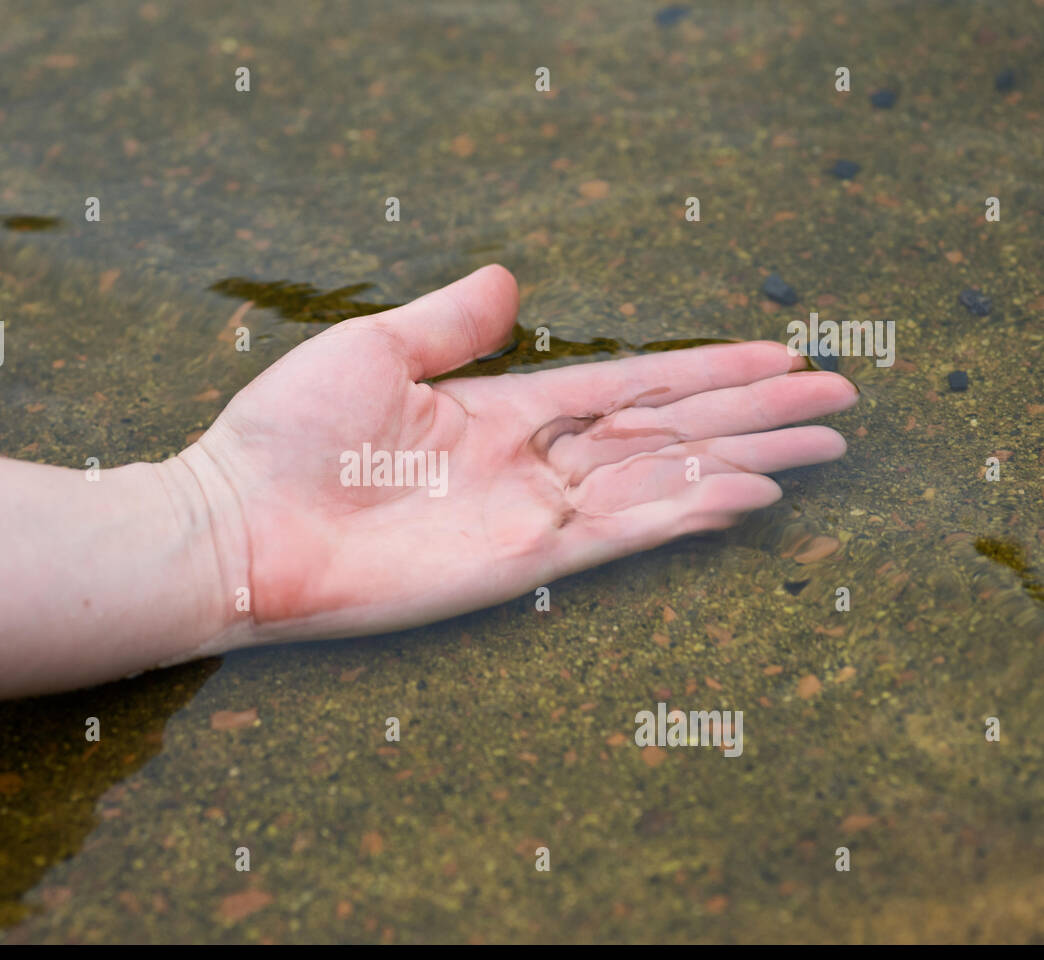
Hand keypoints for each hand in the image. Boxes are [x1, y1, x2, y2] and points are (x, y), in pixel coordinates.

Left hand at [175, 265, 857, 647]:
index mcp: (502, 408)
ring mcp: (530, 514)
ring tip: (818, 447)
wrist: (239, 526)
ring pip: (661, 480)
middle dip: (752, 415)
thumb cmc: (287, 437)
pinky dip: (684, 512)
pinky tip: (744, 493)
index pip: (629, 385)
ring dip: (742, 461)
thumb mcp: (374, 350)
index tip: (778, 355)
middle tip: (836, 403)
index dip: (707, 371)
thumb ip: (452, 321)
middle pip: (666, 430)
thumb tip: (513, 280)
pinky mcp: (519, 564)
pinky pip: (619, 533)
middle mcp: (531, 462)